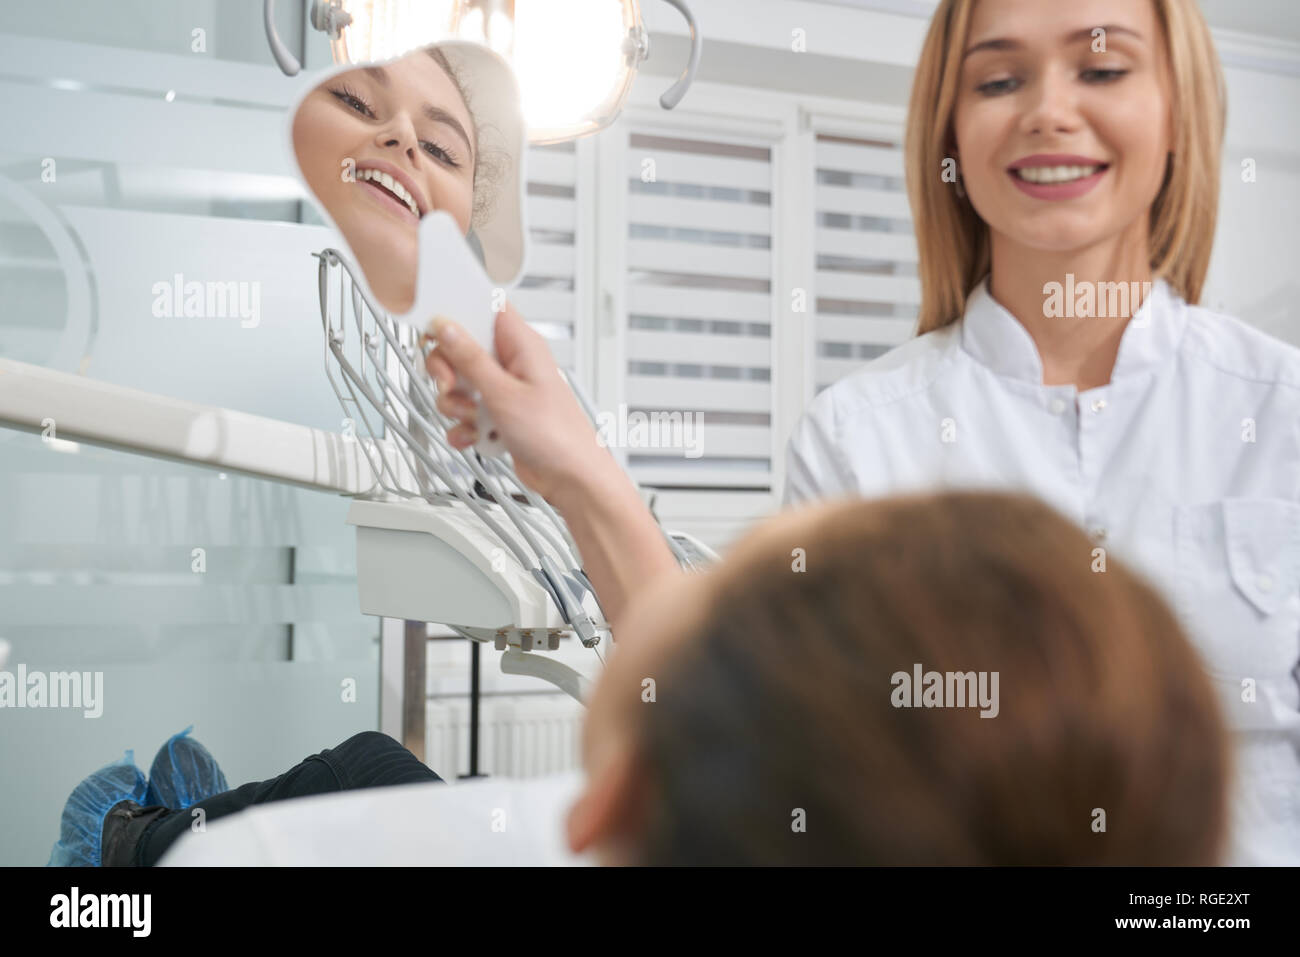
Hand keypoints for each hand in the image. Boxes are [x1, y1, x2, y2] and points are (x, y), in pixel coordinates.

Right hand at [422, 300, 613, 503]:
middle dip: (448, 371)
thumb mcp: (504, 393)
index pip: (483, 308)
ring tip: (476, 418)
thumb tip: (446, 326)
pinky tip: (476, 436)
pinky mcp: (499, 414)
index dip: (455, 314)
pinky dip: (466, 426)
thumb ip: (470, 359)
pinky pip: (468, 411)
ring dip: (457, 405)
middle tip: (452, 387)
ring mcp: (505, 389)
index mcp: (521, 344)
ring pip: (460, 383)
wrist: (571, 479)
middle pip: (461, 348)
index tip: (435, 333)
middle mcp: (512, 363)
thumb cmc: (556, 436)